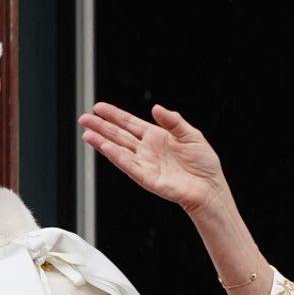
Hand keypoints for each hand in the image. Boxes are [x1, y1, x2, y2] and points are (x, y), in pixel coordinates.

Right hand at [80, 103, 230, 216]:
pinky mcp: (147, 179)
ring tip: (87, 134)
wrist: (210, 187)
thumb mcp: (191, 134)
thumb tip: (156, 107)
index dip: (114, 115)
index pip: (130, 123)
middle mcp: (147, 150)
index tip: (98, 107)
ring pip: (119, 150)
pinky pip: (129, 166)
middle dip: (101, 126)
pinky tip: (105, 148)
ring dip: (102, 142)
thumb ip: (173, 121)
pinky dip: (117, 157)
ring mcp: (145, 164)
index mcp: (156, 137)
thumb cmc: (204, 164)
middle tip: (84, 119)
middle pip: (119, 135)